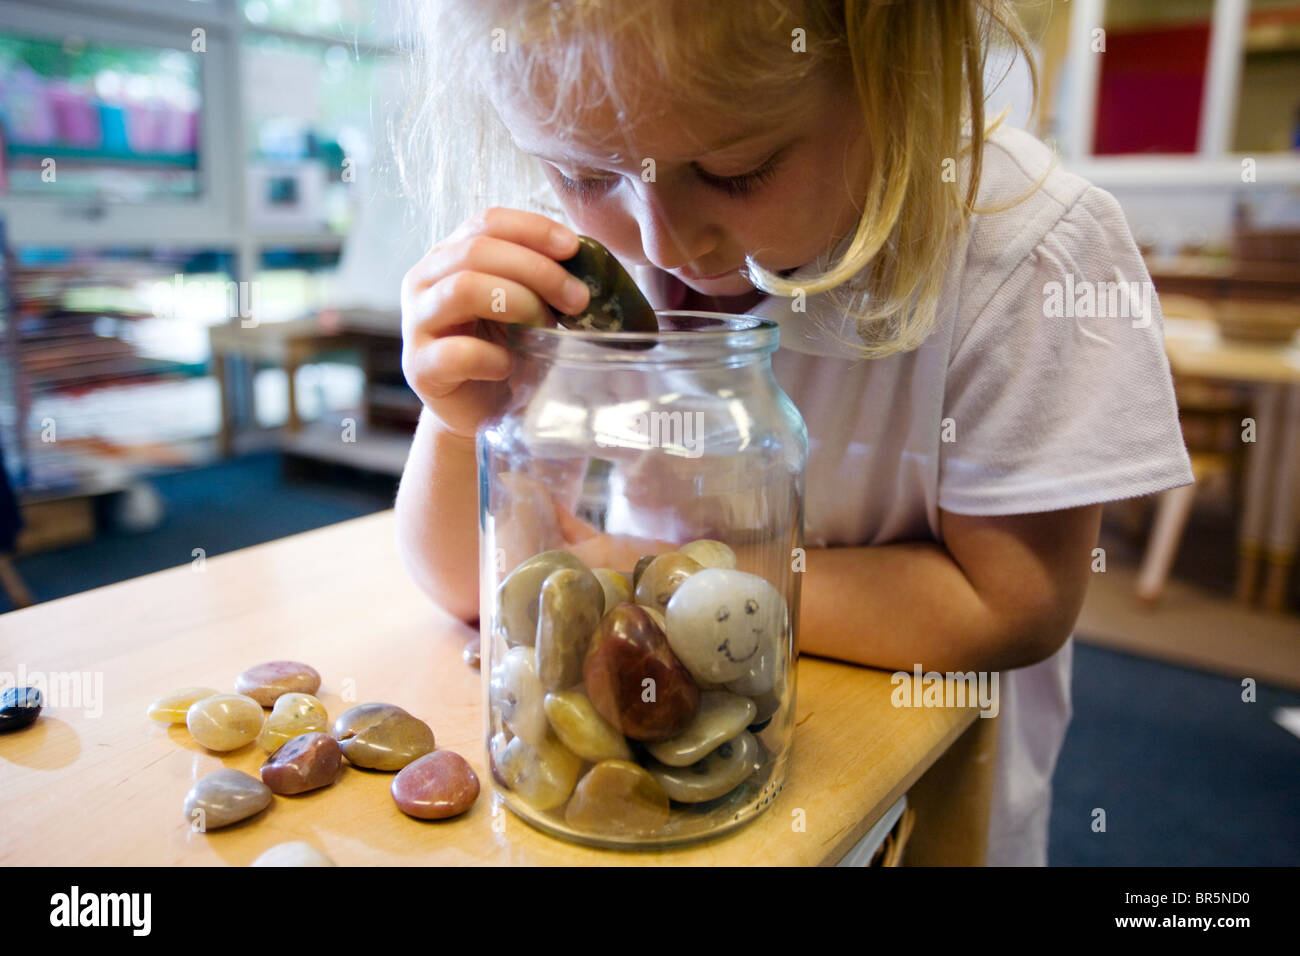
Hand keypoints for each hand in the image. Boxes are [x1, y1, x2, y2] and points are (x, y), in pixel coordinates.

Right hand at [399, 208, 591, 439]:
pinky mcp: (419, 368)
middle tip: (577, 298)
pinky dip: (493, 357)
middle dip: (537, 270)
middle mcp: (424, 281)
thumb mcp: (524, 303)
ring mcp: (416, 324)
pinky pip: (457, 352)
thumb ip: (540, 277)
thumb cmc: (505, 349)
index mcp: (449, 256)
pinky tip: (510, 366)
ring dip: (518, 304)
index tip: (572, 248)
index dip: (532, 229)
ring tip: (545, 328)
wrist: (479, 408)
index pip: (487, 222)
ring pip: (463, 289)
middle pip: (476, 252)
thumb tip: (583, 258)